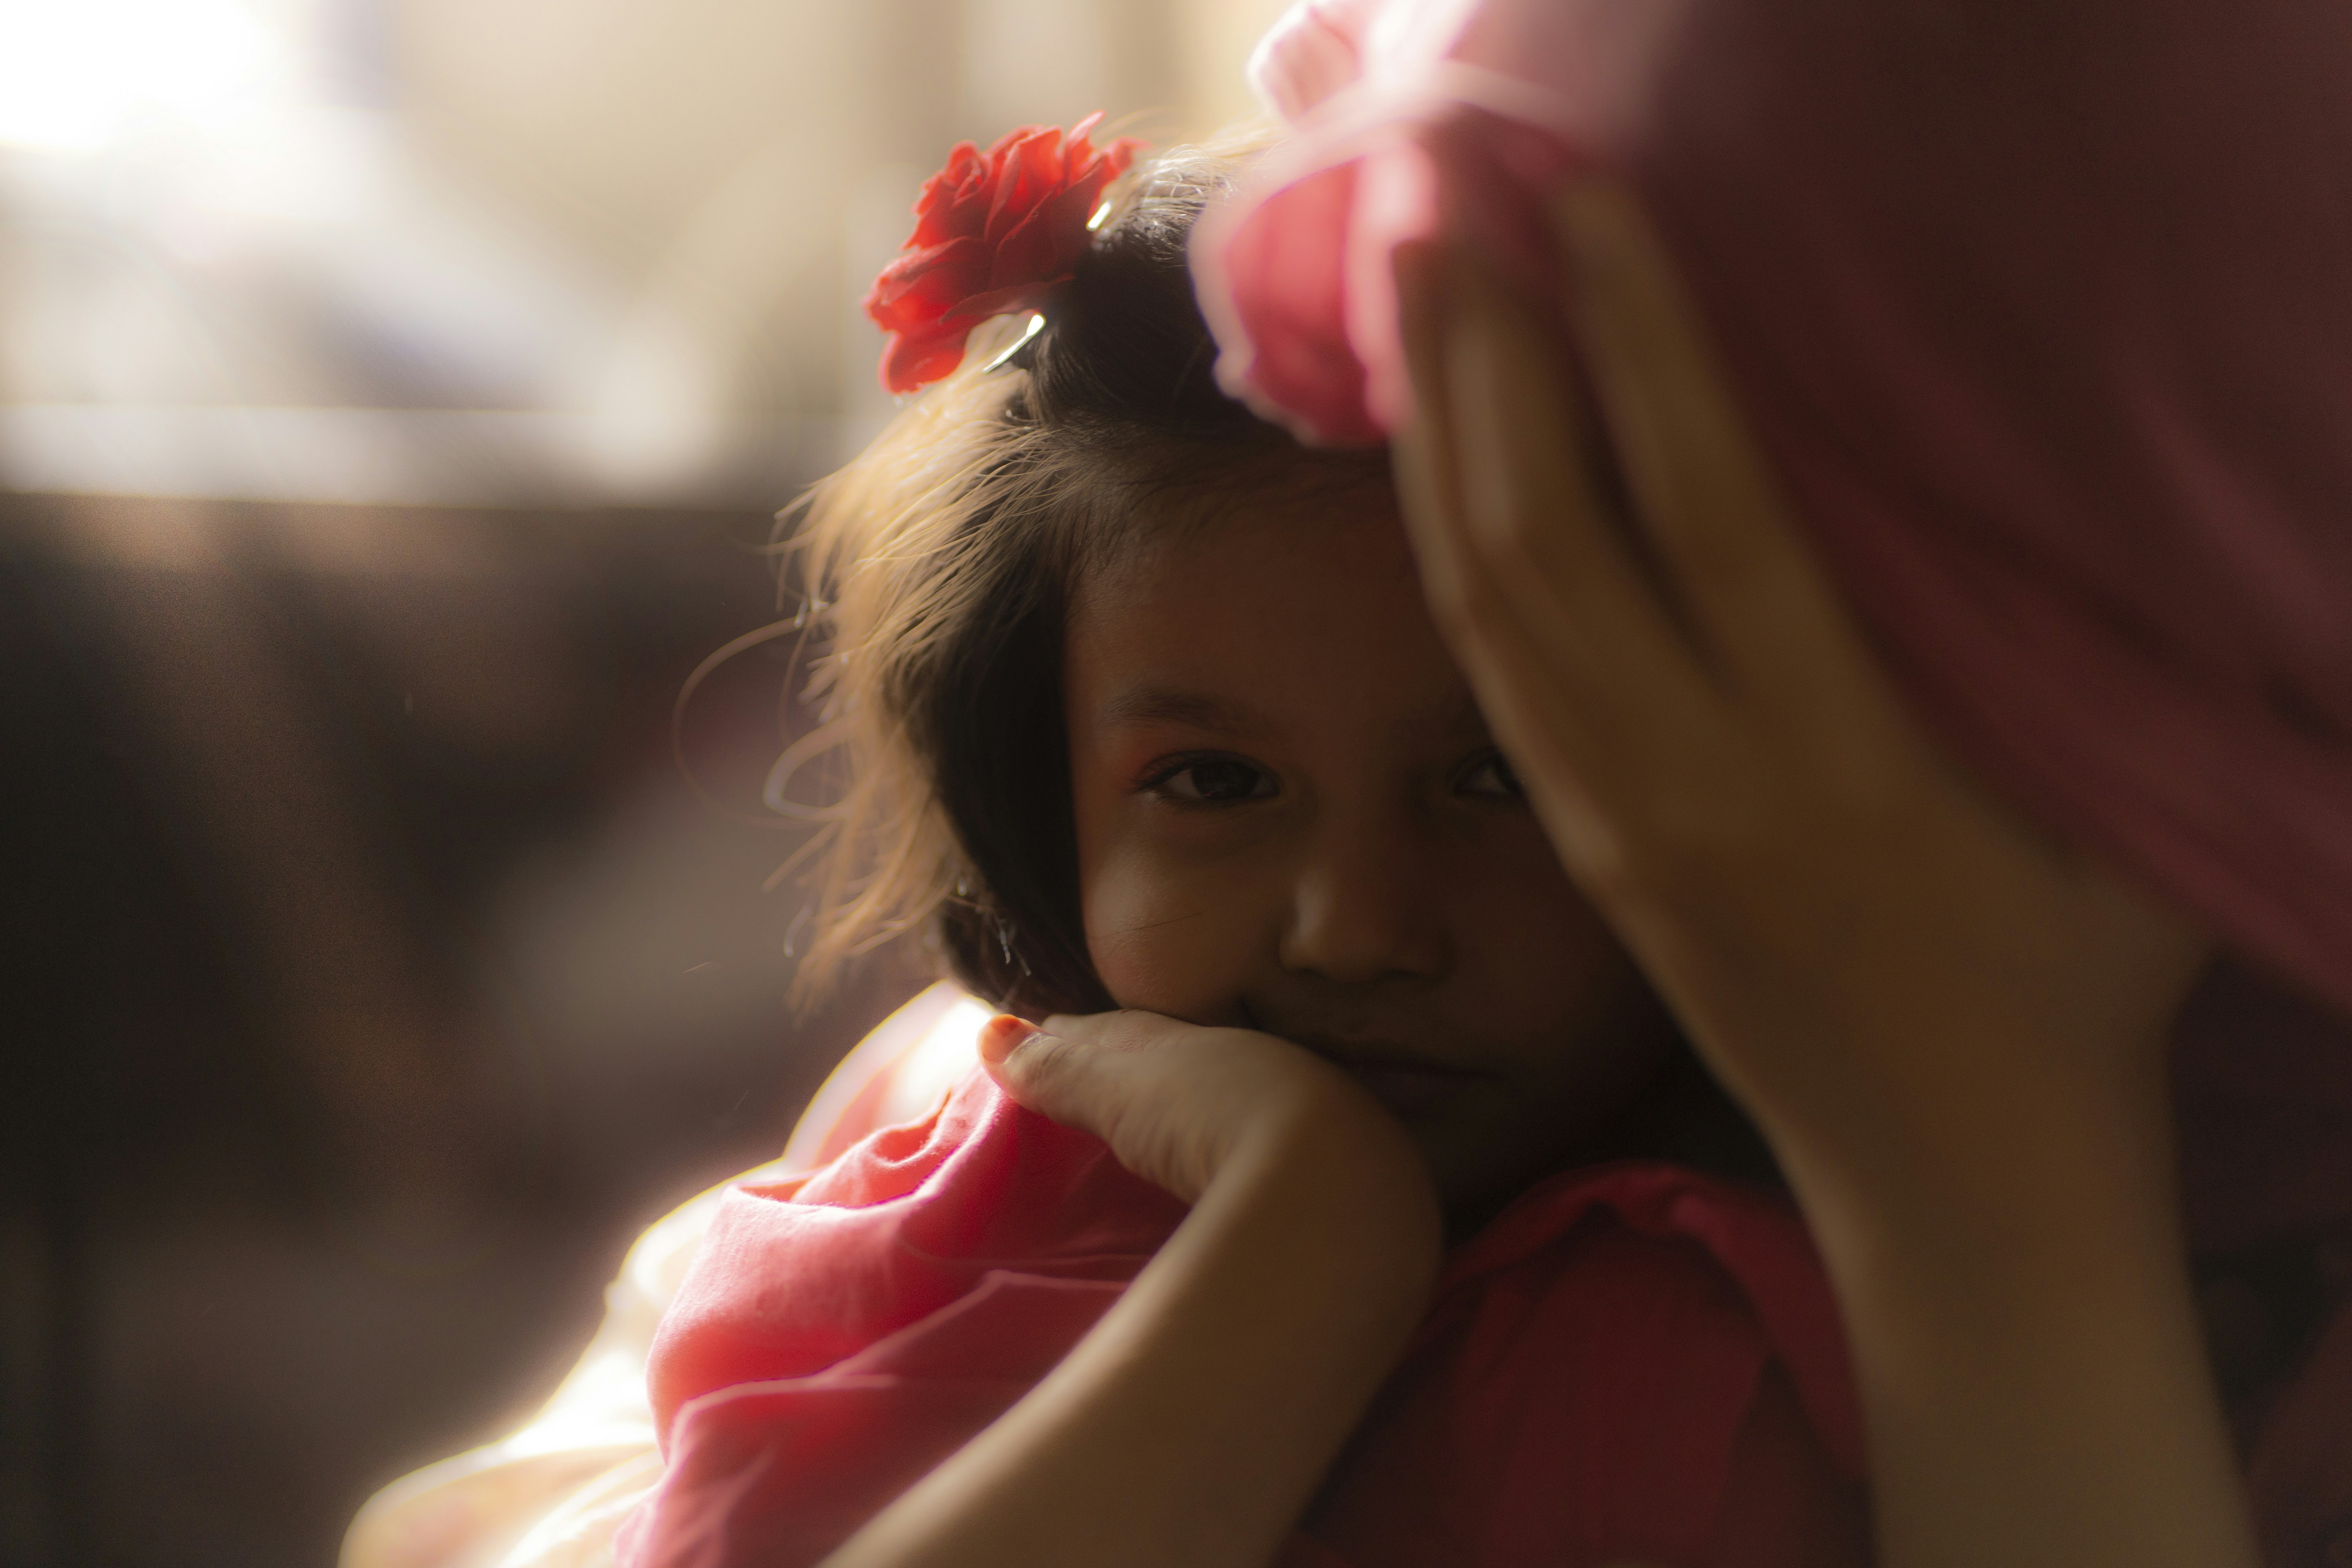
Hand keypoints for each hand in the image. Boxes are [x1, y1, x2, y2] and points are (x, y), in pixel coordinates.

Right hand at [981, 1010, 1423, 1205]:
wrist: (1332, 1184)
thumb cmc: (1216, 1118)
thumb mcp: (1121, 1088)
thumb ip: (1060, 1066)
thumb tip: (991, 1032)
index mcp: (1187, 1045)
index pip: (1117, 1033)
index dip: (1074, 1037)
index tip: (1034, 1040)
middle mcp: (1240, 1070)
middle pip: (1166, 1062)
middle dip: (1122, 1068)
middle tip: (1075, 1078)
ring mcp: (1282, 1124)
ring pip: (1212, 1103)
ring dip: (1172, 1113)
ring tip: (1135, 1129)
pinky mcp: (1309, 1182)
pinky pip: (1245, 1154)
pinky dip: (1213, 1158)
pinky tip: (1210, 1182)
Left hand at [1388, 181, 2206, 1191]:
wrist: (1957, 1177)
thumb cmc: (2067, 990)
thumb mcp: (2111, 820)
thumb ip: (2061, 663)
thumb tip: (2064, 498)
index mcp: (1832, 758)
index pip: (1708, 511)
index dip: (1642, 351)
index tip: (1590, 218)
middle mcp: (1693, 780)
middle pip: (1549, 543)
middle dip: (1486, 373)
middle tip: (1443, 224)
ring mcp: (1618, 822)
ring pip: (1490, 607)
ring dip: (1441, 445)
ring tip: (1412, 305)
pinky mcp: (1585, 852)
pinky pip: (1491, 676)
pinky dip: (1449, 554)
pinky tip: (1434, 465)